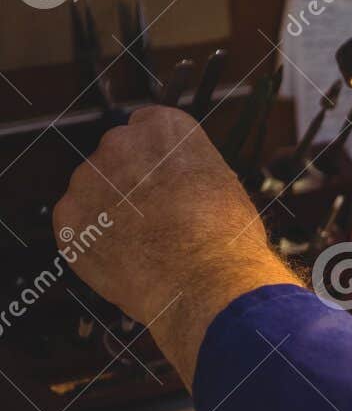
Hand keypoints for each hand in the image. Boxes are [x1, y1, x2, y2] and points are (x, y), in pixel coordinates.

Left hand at [52, 106, 297, 384]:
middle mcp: (119, 142)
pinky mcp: (67, 219)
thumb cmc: (226, 239)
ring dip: (111, 213)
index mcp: (163, 127)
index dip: (158, 161)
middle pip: (117, 158)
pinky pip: (76, 227)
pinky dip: (94, 243)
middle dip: (131, 185)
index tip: (165, 180)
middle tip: (156, 218)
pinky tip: (125, 260)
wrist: (207, 283)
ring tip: (143, 245)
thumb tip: (183, 186)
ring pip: (94, 192)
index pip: (148, 128)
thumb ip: (190, 173)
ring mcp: (87, 180)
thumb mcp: (225, 187)